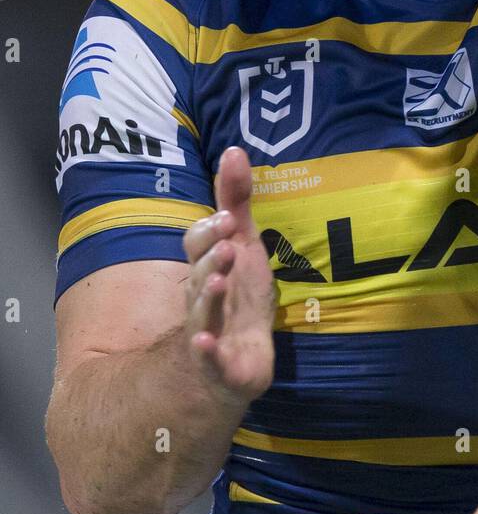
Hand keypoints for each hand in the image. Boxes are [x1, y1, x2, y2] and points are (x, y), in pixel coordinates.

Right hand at [182, 147, 277, 404]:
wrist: (237, 362)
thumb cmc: (240, 297)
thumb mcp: (244, 245)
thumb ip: (236, 200)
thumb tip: (234, 149)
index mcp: (208, 267)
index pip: (197, 244)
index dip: (210, 231)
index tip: (229, 218)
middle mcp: (202, 296)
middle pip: (198, 274)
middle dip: (211, 258)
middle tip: (228, 243)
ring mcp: (208, 331)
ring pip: (202, 312)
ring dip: (207, 296)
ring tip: (217, 280)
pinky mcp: (220, 365)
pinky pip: (209, 359)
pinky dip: (205, 352)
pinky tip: (205, 344)